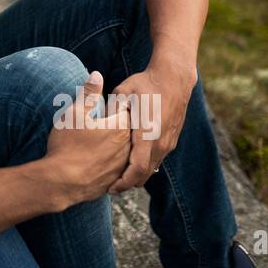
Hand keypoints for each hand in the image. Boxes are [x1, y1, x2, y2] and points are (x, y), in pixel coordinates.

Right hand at [45, 70, 131, 208]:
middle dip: (119, 125)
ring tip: (101, 141)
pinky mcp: (115, 180)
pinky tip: (98, 159)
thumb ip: (88, 94)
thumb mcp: (74, 113)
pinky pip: (117, 167)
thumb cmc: (67, 145)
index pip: (126, 110)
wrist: (62, 182)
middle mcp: (127, 147)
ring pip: (125, 150)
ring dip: (117, 145)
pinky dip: (111, 162)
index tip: (109, 105)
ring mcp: (122, 166)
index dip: (117, 106)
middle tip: (103, 123)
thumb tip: (97, 74)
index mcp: (120, 128)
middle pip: (129, 131)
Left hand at [106, 61, 195, 193]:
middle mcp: (161, 142)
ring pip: (152, 167)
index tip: (111, 189)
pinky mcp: (171, 139)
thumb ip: (109, 110)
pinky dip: (145, 165)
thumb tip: (93, 120)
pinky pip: (157, 158)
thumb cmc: (145, 83)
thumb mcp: (122, 93)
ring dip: (137, 174)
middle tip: (111, 188)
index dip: (124, 182)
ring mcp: (168, 142)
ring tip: (119, 178)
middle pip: (145, 173)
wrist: (174, 78)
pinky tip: (132, 163)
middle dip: (128, 182)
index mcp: (147, 134)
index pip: (136, 168)